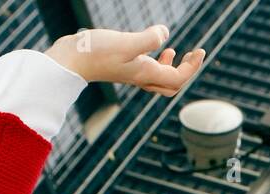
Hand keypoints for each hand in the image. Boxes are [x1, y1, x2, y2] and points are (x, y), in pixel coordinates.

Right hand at [46, 24, 204, 94]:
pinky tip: (151, 47)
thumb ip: (148, 39)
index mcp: (146, 74)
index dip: (193, 67)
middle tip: (194, 54)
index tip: (200, 50)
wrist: (69, 60)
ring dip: (171, 66)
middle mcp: (141, 77)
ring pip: (160, 78)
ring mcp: (132, 73)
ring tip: (173, 51)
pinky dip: (155, 60)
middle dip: (187, 70)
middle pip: (173, 84)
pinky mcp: (122, 67)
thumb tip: (165, 34)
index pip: (179, 78)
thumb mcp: (126, 43)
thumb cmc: (96, 52)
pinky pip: (146, 70)